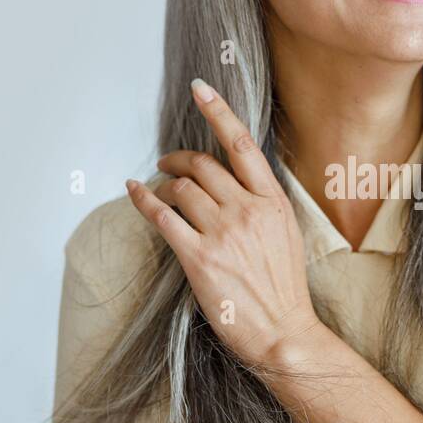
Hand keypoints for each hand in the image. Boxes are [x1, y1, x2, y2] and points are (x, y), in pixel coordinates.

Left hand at [125, 78, 319, 368]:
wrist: (285, 332)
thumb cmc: (284, 289)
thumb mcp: (287, 235)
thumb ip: (262, 204)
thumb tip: (232, 183)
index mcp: (273, 201)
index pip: (242, 144)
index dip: (218, 111)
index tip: (200, 89)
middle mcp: (248, 210)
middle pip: (203, 164)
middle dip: (178, 157)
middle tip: (167, 161)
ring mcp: (223, 233)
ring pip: (182, 187)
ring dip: (164, 184)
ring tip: (160, 190)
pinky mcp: (199, 258)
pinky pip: (163, 216)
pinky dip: (144, 199)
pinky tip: (135, 191)